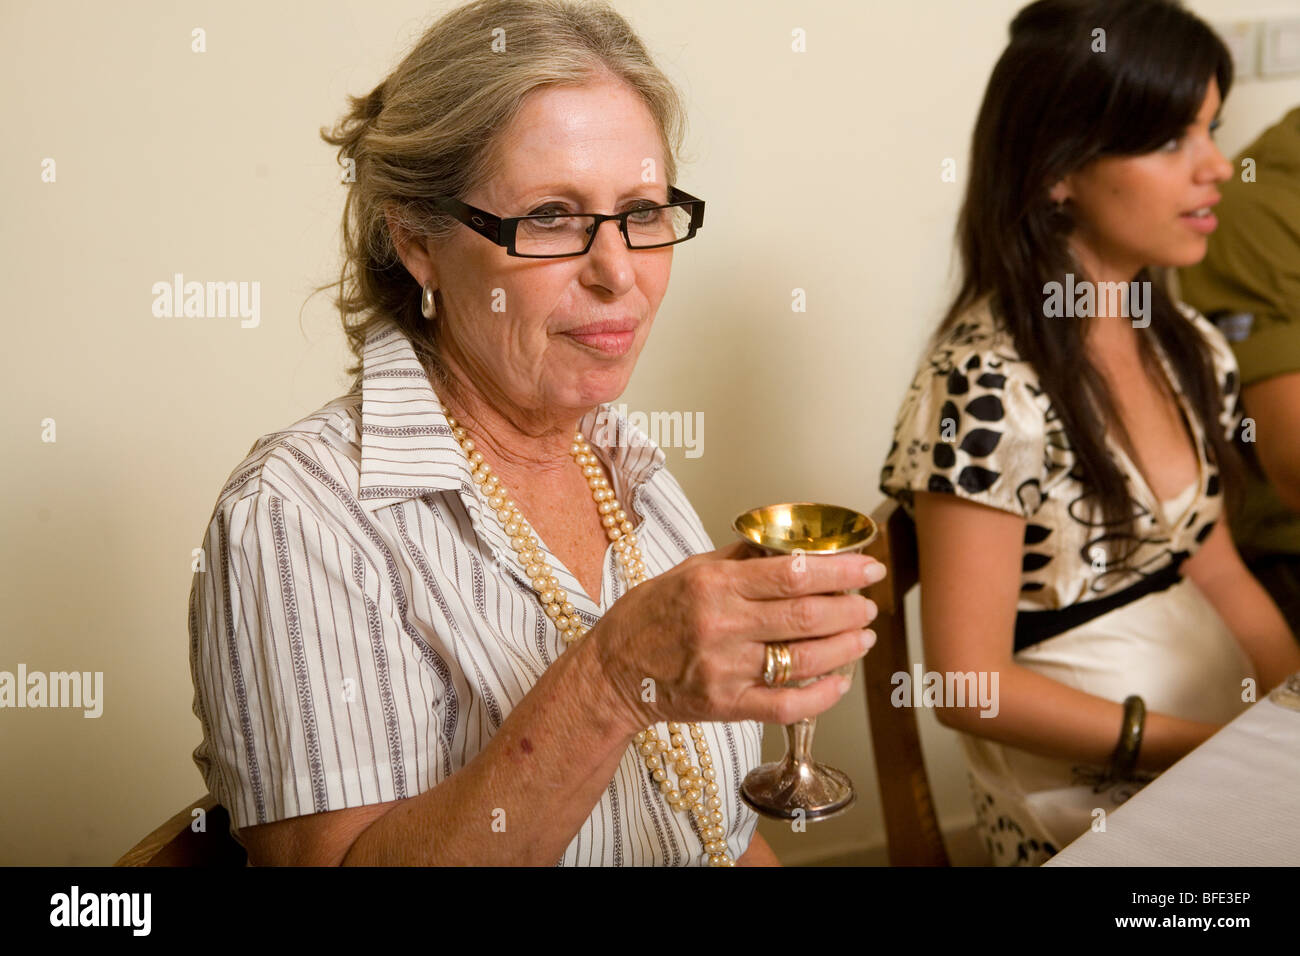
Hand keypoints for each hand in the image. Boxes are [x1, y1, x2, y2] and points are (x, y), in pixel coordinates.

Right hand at [588, 541, 885, 733]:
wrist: (611, 671)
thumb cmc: (648, 617)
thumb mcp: (689, 571)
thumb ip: (740, 560)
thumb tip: (791, 547)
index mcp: (713, 585)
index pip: (792, 573)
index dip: (840, 570)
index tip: (868, 568)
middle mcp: (721, 625)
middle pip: (806, 615)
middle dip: (850, 608)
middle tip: (869, 604)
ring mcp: (724, 668)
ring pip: (803, 659)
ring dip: (844, 648)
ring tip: (863, 637)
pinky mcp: (725, 705)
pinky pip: (785, 704)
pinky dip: (820, 696)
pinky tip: (838, 683)